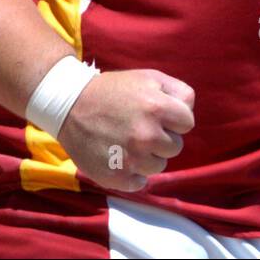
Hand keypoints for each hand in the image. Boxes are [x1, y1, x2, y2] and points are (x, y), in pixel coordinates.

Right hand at [56, 68, 195, 191]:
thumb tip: (189, 114)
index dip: (174, 118)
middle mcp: (146, 135)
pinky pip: (140, 182)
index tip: (157, 114)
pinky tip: (119, 156)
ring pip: (158, 166)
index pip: (187, 123)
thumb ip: (179, 92)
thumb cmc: (114, 90)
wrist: (70, 105)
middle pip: (175, 147)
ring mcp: (131, 159)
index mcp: (157, 108)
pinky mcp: (116, 177)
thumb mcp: (149, 77)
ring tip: (128, 140)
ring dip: (148, 156)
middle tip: (140, 127)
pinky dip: (132, 173)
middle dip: (162, 137)